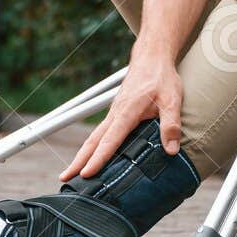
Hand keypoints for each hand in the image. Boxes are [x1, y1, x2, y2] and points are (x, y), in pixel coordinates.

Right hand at [59, 54, 182, 180]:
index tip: (86, 174)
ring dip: (82, 154)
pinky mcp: (117, 112)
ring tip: (71, 172)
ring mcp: (114, 112)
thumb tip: (171, 150)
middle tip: (64, 178)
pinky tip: (91, 155)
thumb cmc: (161, 78)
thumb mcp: (172, 100)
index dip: (98, 159)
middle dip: (78, 161)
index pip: (109, 141)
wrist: (152, 57)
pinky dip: (92, 146)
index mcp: (126, 113)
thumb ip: (171, 125)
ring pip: (94, 137)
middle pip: (92, 141)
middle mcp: (115, 113)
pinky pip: (101, 132)